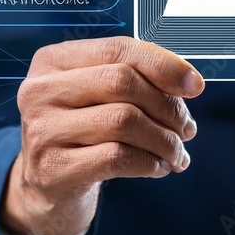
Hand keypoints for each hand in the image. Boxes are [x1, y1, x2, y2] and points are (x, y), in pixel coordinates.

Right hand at [0, 36, 203, 234]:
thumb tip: (188, 83)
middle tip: (186, 129)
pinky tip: (157, 167)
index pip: (117, 48)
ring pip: (124, 121)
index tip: (194, 86)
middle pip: (122, 82)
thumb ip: (133, 78)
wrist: (46, 185)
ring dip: (164, 139)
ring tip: (176, 153)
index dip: (162, 64)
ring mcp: (43, 130)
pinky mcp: (54, 168)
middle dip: (166, 106)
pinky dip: (149, 162)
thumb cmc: (80, 132)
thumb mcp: (95, 96)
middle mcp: (40, 90)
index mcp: (52, 61)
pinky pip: (118, 157)